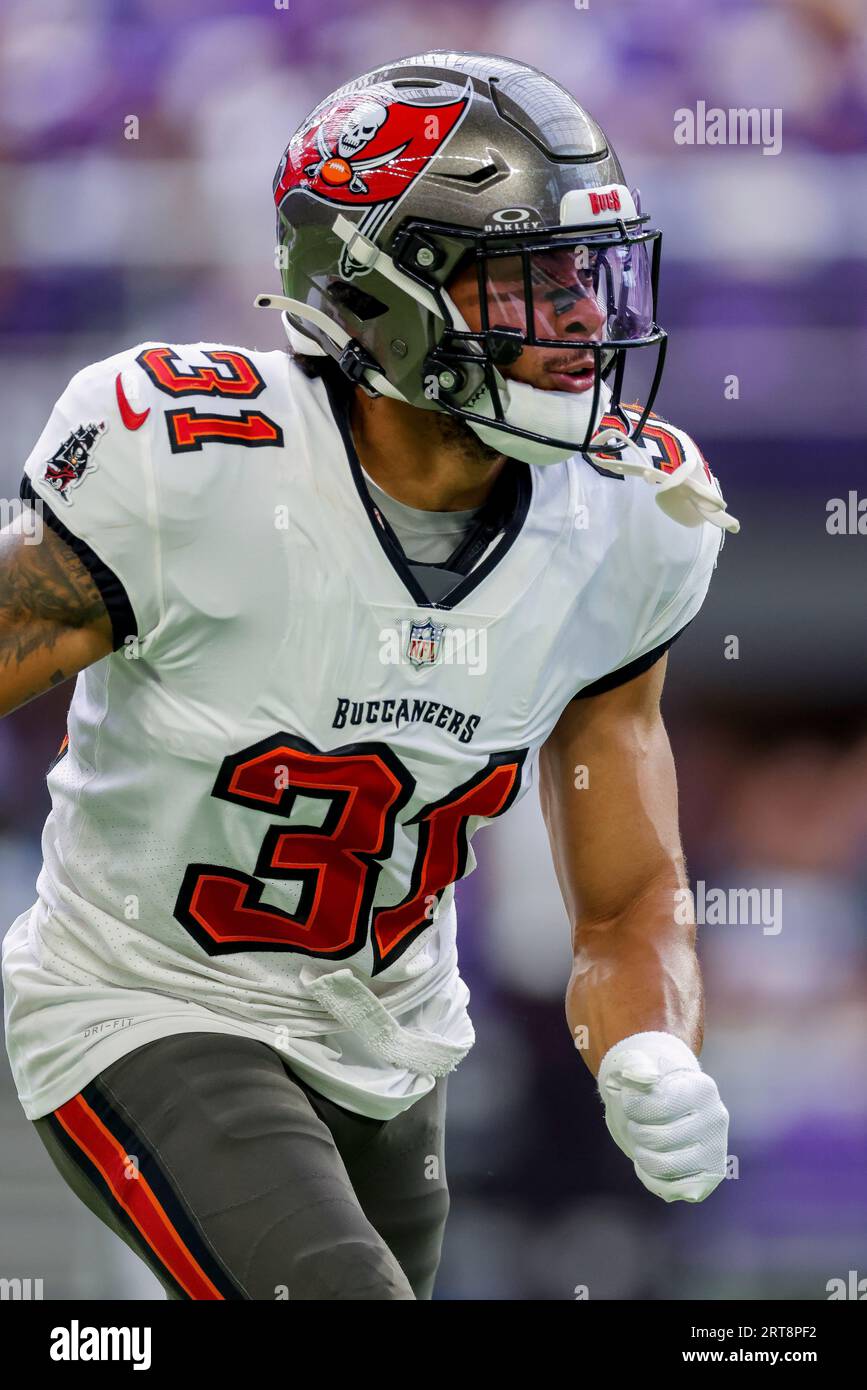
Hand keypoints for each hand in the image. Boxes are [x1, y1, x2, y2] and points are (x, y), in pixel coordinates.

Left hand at [597, 1031, 728, 1202]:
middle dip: (637, 1131)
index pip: (656, 1106)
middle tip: (638, 1122)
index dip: (632, 1105)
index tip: (630, 1097)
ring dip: (642, 1155)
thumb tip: (644, 1077)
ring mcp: (716, 1149)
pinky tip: (651, 1160)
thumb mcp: (637, 1066)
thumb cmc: (650, 1085)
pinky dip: (651, 1178)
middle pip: (657, 1139)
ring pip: (663, 1166)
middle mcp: (716, 1118)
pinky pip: (671, 1189)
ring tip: (644, 1141)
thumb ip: (635, 1066)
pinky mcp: (710, 1175)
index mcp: (702, 1088)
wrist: (668, 1104)